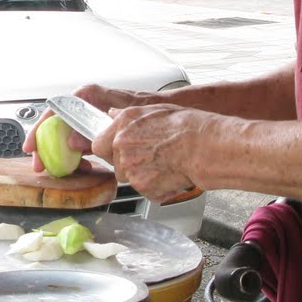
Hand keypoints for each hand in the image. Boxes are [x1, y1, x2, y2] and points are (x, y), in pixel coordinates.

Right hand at [20, 84, 161, 171]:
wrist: (164, 111)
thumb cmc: (147, 105)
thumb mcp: (123, 113)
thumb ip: (95, 129)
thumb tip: (73, 142)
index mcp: (87, 96)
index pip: (54, 111)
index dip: (39, 129)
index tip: (32, 145)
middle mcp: (85, 107)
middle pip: (56, 127)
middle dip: (45, 148)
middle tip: (40, 165)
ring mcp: (90, 121)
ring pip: (66, 139)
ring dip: (61, 156)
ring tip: (62, 170)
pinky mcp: (96, 133)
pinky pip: (80, 146)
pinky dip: (79, 158)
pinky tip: (83, 167)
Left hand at [89, 103, 205, 202]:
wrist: (203, 146)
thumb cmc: (186, 126)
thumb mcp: (154, 110)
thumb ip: (127, 115)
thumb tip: (113, 114)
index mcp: (122, 126)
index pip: (98, 145)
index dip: (109, 150)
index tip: (118, 151)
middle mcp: (122, 146)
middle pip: (114, 164)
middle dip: (127, 164)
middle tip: (148, 158)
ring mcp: (131, 168)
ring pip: (128, 178)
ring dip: (141, 175)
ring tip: (162, 165)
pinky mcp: (143, 186)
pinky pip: (143, 190)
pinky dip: (154, 187)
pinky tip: (168, 175)